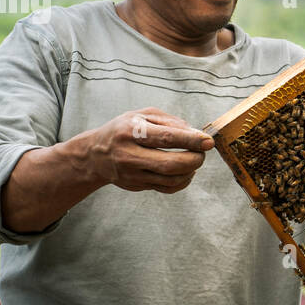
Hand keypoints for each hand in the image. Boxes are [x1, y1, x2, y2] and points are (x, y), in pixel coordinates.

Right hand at [86, 107, 214, 193]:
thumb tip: (196, 134)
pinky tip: (185, 172)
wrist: (96, 154)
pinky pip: (167, 188)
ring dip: (190, 171)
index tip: (209, 142)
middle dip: (194, 159)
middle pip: (169, 164)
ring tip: (194, 161)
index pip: (166, 138)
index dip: (191, 140)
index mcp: (131, 131)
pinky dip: (182, 182)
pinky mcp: (136, 186)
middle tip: (202, 153)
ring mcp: (132, 174)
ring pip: (170, 179)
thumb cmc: (124, 130)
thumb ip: (170, 121)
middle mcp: (129, 154)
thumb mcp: (142, 115)